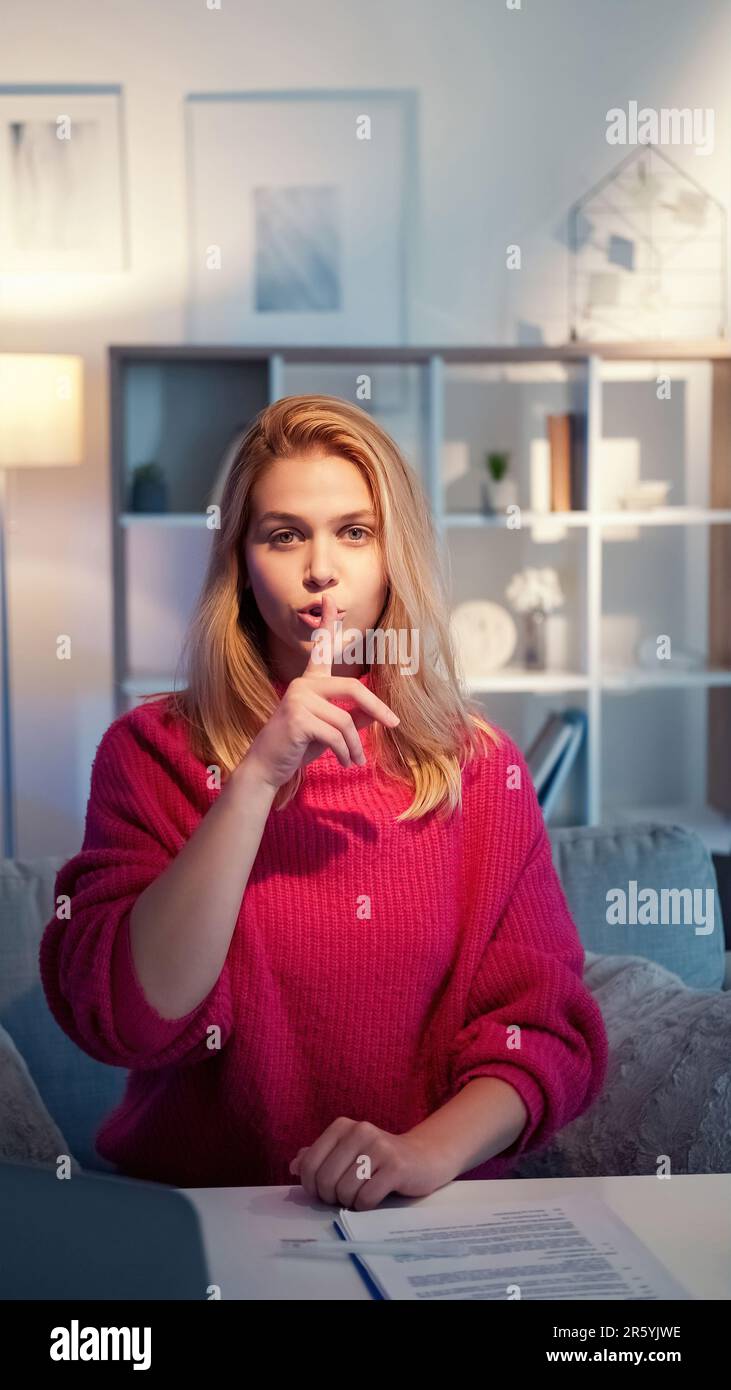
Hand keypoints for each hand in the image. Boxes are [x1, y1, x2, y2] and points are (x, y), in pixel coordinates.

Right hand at [246, 590, 399, 790]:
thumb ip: (352, 718)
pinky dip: (346, 752)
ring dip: (356, 745)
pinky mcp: (297, 718)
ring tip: (356, 761)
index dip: (328, 624)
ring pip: (346, 720)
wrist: (267, 766)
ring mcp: (298, 700)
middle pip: (352, 688)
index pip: (321, 649)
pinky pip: (336, 734)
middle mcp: (302, 685)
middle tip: (394, 723)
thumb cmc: (298, 747)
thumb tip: (378, 714)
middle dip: (377, 707)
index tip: (331, 599)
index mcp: (309, 682)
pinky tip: (346, 763)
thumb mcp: (329, 731)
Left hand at [288, 1116, 452, 1209]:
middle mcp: (359, 1131)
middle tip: (343, 1198)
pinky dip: (365, 1206)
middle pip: (326, 1179)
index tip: (323, 1193)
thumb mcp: (347, 1152)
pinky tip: (374, 1198)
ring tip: (360, 1195)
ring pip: (345, 1191)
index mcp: (342, 1126)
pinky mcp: (396, 1166)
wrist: (423, 1157)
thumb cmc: (379, 1159)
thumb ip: (319, 1156)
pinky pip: (366, 1198)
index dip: (311, 1187)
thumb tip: (294, 1166)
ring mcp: (379, 1147)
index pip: (309, 1164)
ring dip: (350, 1202)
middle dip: (330, 1197)